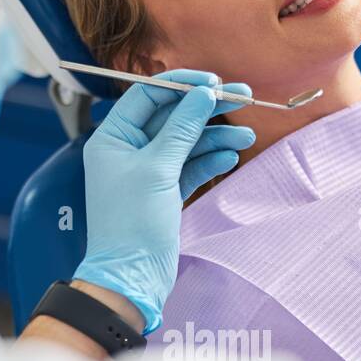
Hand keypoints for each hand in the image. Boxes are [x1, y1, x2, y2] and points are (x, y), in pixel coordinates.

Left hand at [73, 69, 254, 331]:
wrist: (132, 277)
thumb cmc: (132, 223)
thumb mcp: (157, 169)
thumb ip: (182, 128)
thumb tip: (203, 94)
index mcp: (113, 138)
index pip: (148, 95)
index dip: (181, 85)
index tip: (214, 82)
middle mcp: (128, 150)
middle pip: (172, 116)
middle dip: (207, 109)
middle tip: (244, 97)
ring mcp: (148, 172)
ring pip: (187, 142)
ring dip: (216, 136)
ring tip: (248, 135)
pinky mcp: (166, 192)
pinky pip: (191, 166)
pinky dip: (211, 160)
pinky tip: (231, 156)